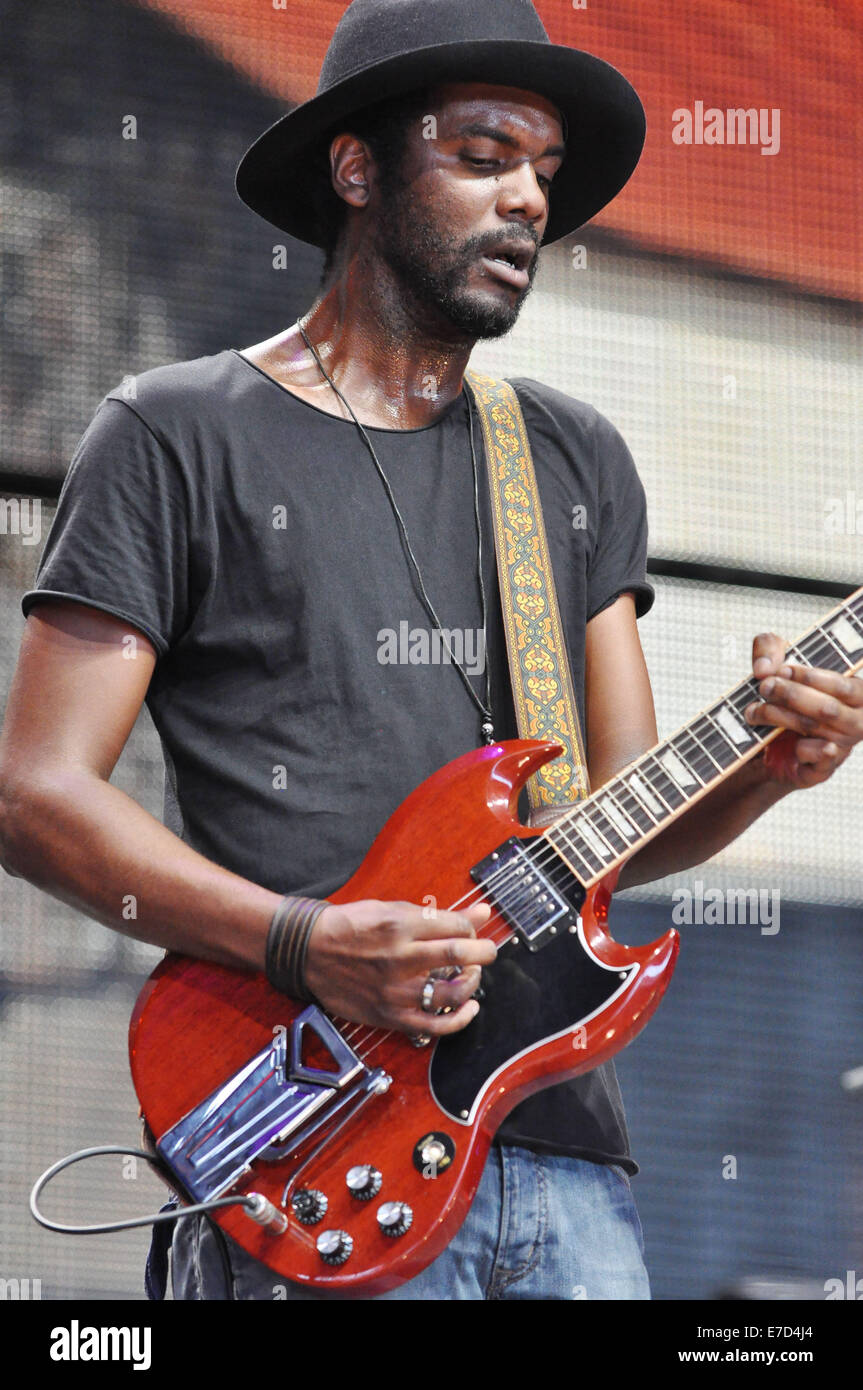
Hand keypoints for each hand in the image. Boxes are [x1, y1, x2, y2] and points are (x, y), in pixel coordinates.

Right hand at [304, 898, 494, 1035]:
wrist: (309, 951)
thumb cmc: (350, 927)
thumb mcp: (393, 909)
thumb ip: (440, 914)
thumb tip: (482, 912)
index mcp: (401, 925)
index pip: (458, 927)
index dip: (472, 929)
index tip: (470, 931)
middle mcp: (400, 958)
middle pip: (461, 955)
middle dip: (484, 952)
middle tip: (485, 952)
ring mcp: (395, 990)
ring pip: (453, 992)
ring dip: (472, 982)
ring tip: (470, 975)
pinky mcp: (390, 1015)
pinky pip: (434, 1025)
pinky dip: (459, 1019)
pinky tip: (468, 1007)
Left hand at [744, 632, 862, 788]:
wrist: (768, 745)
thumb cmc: (782, 698)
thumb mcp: (775, 663)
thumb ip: (769, 649)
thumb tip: (763, 667)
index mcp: (855, 694)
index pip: (845, 686)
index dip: (812, 677)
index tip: (781, 669)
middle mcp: (854, 721)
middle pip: (828, 709)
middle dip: (792, 695)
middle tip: (764, 687)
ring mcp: (841, 747)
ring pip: (815, 730)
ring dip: (780, 717)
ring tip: (754, 710)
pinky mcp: (823, 770)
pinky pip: (819, 761)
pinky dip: (804, 750)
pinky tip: (793, 744)